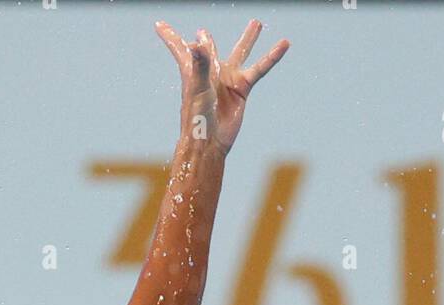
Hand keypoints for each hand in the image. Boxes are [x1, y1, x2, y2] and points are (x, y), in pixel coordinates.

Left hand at [156, 18, 288, 154]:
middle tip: (202, 32)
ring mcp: (228, 80)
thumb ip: (199, 64)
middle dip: (205, 42)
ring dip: (249, 38)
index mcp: (193, 70)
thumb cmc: (198, 117)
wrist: (210, 142)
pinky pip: (259, 69)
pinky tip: (284, 44)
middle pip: (209, 50)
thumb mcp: (197, 88)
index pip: (181, 49)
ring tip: (256, 23)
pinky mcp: (242, 88)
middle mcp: (211, 72)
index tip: (159, 26)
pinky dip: (271, 57)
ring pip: (241, 52)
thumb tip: (196, 42)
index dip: (170, 37)